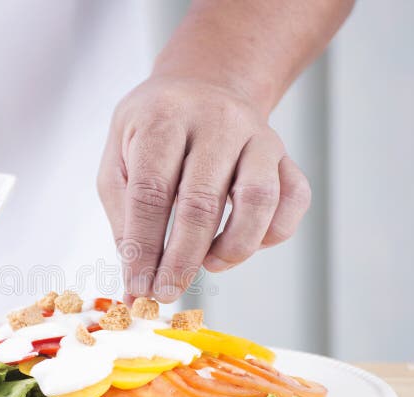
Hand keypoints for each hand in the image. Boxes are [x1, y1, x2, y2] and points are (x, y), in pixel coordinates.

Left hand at [97, 76, 310, 302]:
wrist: (202, 85)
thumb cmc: (152, 132)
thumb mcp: (119, 159)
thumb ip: (123, 219)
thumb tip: (135, 286)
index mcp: (164, 117)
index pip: (151, 192)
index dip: (143, 246)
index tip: (137, 285)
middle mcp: (216, 121)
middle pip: (201, 202)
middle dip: (181, 260)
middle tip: (165, 293)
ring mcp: (257, 135)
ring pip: (258, 200)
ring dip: (233, 248)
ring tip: (208, 265)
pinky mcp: (284, 153)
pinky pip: (294, 199)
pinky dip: (273, 233)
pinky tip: (245, 244)